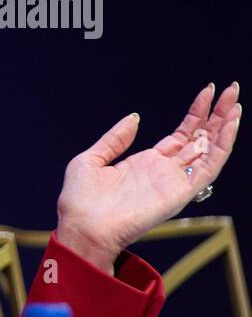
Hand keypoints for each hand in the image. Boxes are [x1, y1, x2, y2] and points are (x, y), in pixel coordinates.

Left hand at [57, 82, 240, 272]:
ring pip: (210, 149)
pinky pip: (209, 166)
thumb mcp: (91, 159)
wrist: (82, 226)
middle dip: (217, 114)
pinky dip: (222, 145)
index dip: (195, 113)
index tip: (208, 91)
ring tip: (235, 101)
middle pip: (200, 138)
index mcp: (146, 163)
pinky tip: (231, 124)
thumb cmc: (81, 201)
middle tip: (231, 90)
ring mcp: (175, 181)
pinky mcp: (182, 192)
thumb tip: (135, 118)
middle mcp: (165, 171)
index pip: (180, 134)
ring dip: (225, 125)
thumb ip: (115, 139)